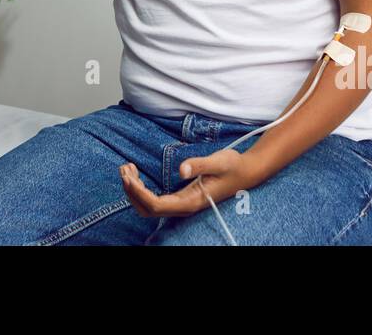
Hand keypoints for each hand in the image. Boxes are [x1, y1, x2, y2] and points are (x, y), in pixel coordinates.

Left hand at [119, 148, 256, 218]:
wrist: (246, 173)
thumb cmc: (233, 166)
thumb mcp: (218, 161)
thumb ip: (200, 165)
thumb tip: (181, 169)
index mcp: (190, 202)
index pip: (156, 205)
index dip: (139, 193)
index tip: (130, 175)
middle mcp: (184, 207)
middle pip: (147, 209)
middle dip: (131, 191)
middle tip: (124, 168)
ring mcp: (181, 204)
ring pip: (149, 207)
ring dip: (134, 191)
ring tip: (127, 169)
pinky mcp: (180, 199)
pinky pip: (154, 201)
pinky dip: (141, 190)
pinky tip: (137, 175)